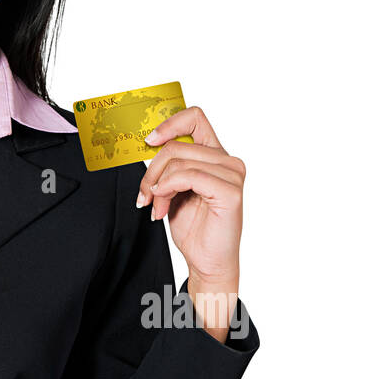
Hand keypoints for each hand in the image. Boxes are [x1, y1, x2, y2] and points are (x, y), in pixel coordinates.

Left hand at [134, 105, 244, 339]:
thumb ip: (169, 165)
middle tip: (145, 195)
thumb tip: (148, 145)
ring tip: (157, 206)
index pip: (194, 117)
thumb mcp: (173, 188)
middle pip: (177, 145)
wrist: (207, 262)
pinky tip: (163, 207)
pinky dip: (167, 189)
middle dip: (151, 170)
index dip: (168, 123)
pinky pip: (186, 176)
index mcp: (215, 155)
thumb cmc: (194, 227)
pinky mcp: (230, 191)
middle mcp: (228, 161)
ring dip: (157, 185)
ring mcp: (232, 174)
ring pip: (178, 160)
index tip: (148, 141)